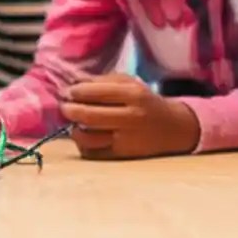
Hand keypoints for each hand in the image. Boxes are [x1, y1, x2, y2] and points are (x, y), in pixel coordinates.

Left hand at [60, 73, 199, 159]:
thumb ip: (102, 81)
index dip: (76, 92)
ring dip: (74, 130)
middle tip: (65, 107)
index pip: (96, 92)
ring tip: (74, 124)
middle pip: (89, 116)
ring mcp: (127, 140)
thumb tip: (73, 84)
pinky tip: (84, 136)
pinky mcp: (123, 156)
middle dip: (70, 110)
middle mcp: (131, 118)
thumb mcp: (130, 83)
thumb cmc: (145, 101)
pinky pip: (94, 153)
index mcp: (134, 95)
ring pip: (88, 138)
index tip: (69, 92)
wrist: (173, 128)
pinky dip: (83, 145)